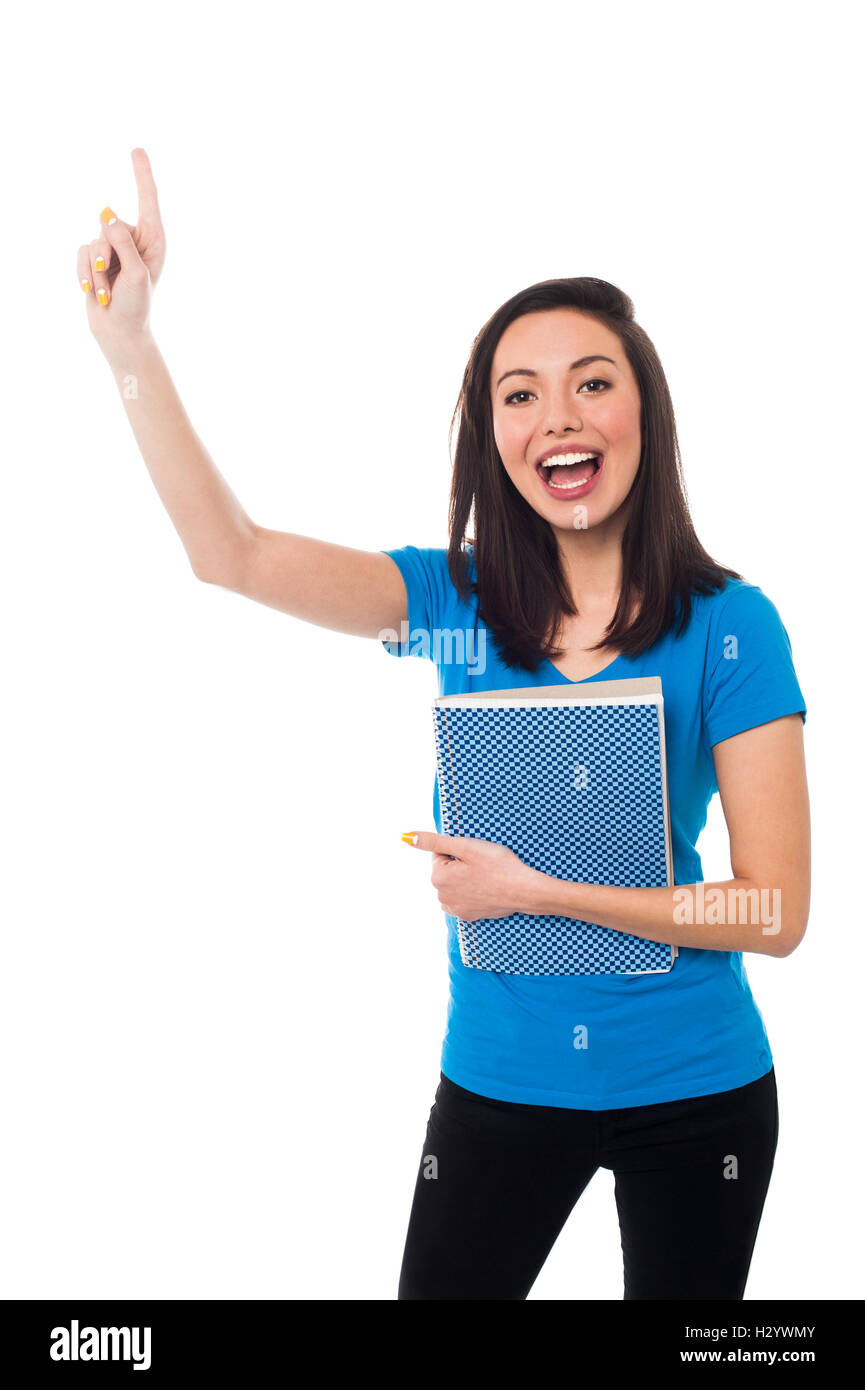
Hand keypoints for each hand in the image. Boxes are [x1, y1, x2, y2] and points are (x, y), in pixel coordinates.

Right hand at [78, 147, 165, 357]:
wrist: (119, 333)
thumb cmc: (136, 306)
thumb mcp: (135, 272)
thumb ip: (122, 240)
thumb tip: (106, 212)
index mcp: (154, 240)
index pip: (148, 201)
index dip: (142, 175)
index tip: (137, 149)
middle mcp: (134, 240)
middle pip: (110, 224)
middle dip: (106, 253)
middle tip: (114, 281)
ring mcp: (113, 249)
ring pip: (93, 240)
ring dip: (96, 272)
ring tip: (107, 293)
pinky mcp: (95, 259)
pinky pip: (80, 253)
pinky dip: (83, 274)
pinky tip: (92, 293)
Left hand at [403, 831, 545, 921]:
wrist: (524, 891)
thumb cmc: (498, 865)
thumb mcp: (465, 846)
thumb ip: (434, 841)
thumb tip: (407, 837)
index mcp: (438, 878)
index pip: (440, 854)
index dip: (458, 851)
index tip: (474, 856)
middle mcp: (442, 897)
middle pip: (446, 871)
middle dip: (460, 865)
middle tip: (482, 866)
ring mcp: (455, 909)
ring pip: (454, 884)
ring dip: (465, 879)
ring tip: (485, 877)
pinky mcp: (468, 916)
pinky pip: (463, 898)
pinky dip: (471, 892)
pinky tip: (486, 889)